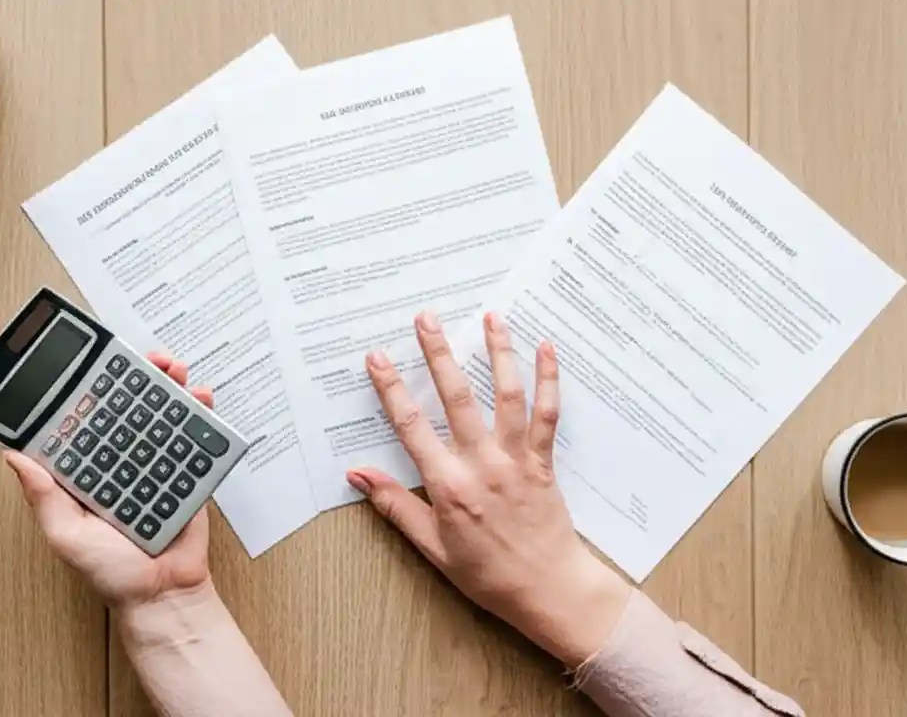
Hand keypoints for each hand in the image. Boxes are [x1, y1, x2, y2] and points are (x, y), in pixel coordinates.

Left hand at [5, 352, 215, 607]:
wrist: (164, 596)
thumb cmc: (111, 574)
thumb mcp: (66, 535)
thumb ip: (43, 496)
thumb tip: (13, 456)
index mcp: (85, 472)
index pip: (83, 420)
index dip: (88, 390)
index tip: (94, 366)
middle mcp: (118, 462)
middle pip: (126, 407)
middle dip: (136, 377)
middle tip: (143, 359)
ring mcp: (153, 464)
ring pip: (161, 415)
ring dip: (169, 387)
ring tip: (174, 371)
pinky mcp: (186, 473)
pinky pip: (193, 438)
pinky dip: (200, 415)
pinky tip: (200, 399)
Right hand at [348, 311, 631, 665]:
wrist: (547, 590)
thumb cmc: (488, 575)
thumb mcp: (432, 547)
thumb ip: (396, 505)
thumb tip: (358, 474)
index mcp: (448, 486)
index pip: (411, 427)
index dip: (391, 389)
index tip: (378, 358)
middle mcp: (481, 465)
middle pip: (456, 398)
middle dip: (438, 354)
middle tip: (426, 318)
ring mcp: (516, 460)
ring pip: (506, 396)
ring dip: (498, 353)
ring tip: (490, 317)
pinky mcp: (544, 462)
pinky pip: (548, 414)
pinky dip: (548, 379)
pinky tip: (545, 349)